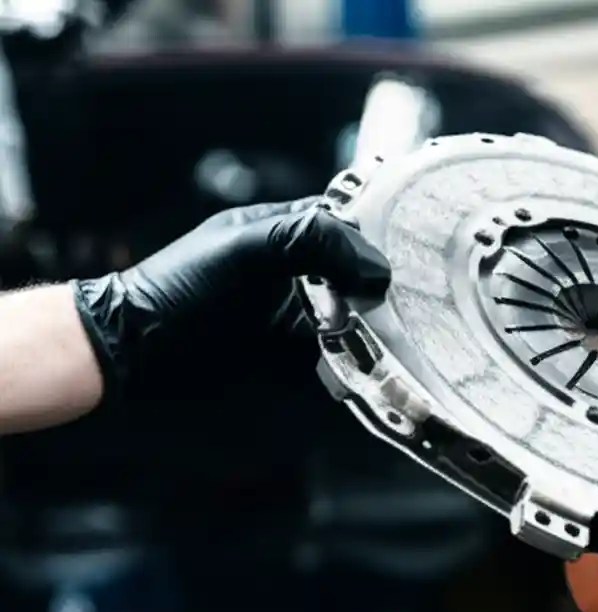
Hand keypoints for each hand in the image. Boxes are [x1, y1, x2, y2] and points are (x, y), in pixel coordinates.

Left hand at [72, 199, 389, 408]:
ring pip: (355, 315)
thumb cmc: (182, 287)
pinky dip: (356, 362)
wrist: (138, 352)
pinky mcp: (293, 356)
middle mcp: (296, 270)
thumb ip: (313, 240)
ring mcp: (296, 314)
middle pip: (357, 271)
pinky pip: (338, 357)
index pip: (347, 221)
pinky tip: (371, 364)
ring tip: (401, 335)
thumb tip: (378, 270)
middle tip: (418, 299)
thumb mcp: (249, 247)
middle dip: (385, 285)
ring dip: (376, 327)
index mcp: (285, 229)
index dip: (379, 232)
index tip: (414, 250)